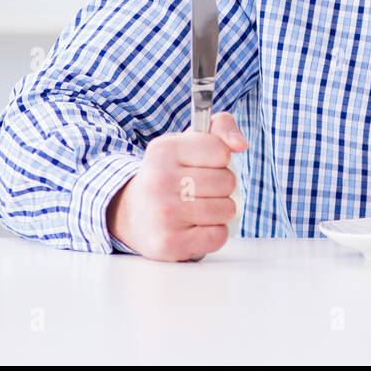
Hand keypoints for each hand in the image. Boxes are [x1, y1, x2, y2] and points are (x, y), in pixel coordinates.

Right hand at [106, 111, 246, 261]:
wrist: (130, 215)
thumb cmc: (170, 175)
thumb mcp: (188, 142)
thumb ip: (221, 127)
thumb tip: (240, 144)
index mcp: (164, 150)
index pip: (221, 151)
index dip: (220, 160)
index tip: (203, 165)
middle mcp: (159, 180)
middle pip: (227, 182)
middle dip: (222, 188)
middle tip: (199, 191)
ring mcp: (163, 213)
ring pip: (226, 210)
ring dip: (220, 212)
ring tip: (198, 209)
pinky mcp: (169, 242)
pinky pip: (218, 236)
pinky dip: (214, 234)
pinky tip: (195, 228)